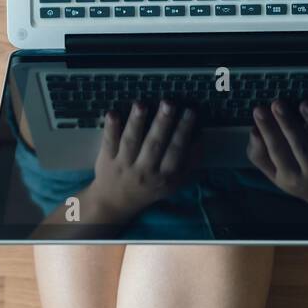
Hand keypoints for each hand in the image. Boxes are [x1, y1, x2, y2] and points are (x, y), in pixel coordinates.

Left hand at [87, 100, 197, 217]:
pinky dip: (110, 129)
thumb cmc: (149, 188)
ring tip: (141, 104)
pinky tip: (112, 113)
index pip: (176, 151)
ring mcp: (124, 165)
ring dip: (136, 122)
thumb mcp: (173, 183)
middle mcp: (144, 171)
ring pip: (131, 142)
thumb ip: (189, 163)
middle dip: (162, 123)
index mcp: (164, 177)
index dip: (183, 131)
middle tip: (168, 103)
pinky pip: (109, 143)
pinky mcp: (107, 160)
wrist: (115, 203)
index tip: (190, 111)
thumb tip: (200, 138)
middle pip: (154, 145)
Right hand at [247, 99, 307, 203]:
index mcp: (290, 178)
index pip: (276, 150)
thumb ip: (261, 156)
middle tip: (276, 103)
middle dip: (286, 123)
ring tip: (304, 104)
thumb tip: (253, 131)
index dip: (267, 130)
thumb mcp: (276, 176)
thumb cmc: (300, 182)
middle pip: (298, 145)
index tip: (258, 110)